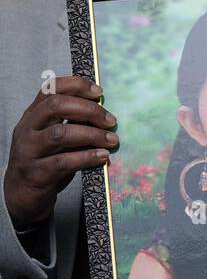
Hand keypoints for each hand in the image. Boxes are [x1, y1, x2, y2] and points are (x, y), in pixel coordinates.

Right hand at [3, 76, 116, 229]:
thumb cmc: (45, 159)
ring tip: (112, 140)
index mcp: (32, 115)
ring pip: (60, 134)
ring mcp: (29, 151)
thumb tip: (104, 111)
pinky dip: (87, 157)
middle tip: (111, 120)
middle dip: (88, 110)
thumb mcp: (56, 137)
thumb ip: (74, 122)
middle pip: (55, 106)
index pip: (50, 89)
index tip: (99, 92)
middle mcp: (27, 129)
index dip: (76, 85)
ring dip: (92, 135)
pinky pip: (64, 161)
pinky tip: (103, 156)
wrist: (22, 193)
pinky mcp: (37, 173)